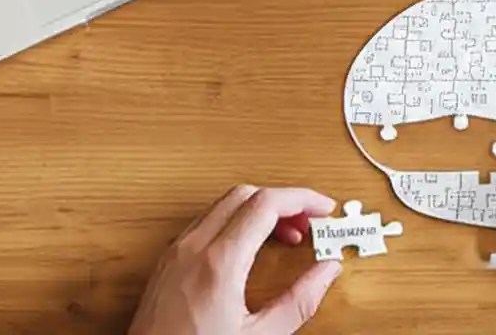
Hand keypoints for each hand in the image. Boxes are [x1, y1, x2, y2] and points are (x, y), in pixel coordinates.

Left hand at [128, 185, 341, 334]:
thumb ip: (299, 302)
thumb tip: (327, 271)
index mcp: (218, 263)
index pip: (266, 204)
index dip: (302, 199)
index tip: (323, 208)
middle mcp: (192, 248)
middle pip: (246, 195)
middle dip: (284, 201)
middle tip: (309, 224)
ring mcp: (176, 252)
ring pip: (224, 204)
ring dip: (259, 210)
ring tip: (286, 236)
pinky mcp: (168, 261)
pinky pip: (206, 221)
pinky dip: (236, 221)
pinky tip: (252, 247)